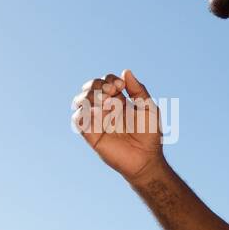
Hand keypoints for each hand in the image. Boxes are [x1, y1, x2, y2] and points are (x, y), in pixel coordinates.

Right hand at [71, 69, 165, 183]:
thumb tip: (125, 71)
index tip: (121, 85)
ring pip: (80, 101)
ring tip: (104, 100)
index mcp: (117, 101)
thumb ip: (138, 90)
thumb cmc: (150, 135)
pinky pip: (78, 119)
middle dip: (96, 84)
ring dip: (89, 95)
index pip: (105, 82)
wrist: (146, 158)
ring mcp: (97, 121)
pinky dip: (84, 111)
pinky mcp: (91, 135)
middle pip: (89, 88)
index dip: (109, 79)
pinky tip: (98, 112)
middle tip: (111, 90)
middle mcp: (104, 109)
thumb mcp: (148, 108)